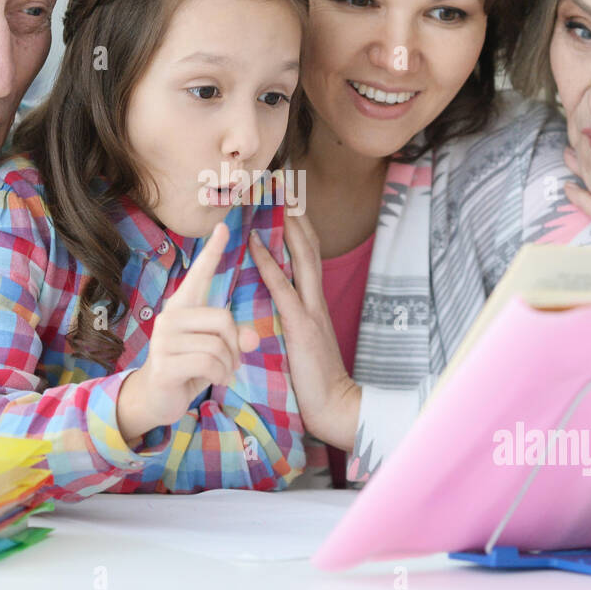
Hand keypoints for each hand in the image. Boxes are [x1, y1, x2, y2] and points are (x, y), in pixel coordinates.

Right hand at [117, 222, 258, 442]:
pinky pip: (208, 363)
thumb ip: (236, 338)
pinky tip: (213, 380)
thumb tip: (253, 338)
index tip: (224, 226)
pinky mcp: (164, 363)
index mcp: (183, 306)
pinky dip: (220, 375)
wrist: (158, 398)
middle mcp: (170, 317)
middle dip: (235, 345)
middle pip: (223, 318)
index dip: (213, 251)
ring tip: (222, 373)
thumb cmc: (190, 366)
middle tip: (231, 362)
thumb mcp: (217, 349)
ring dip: (228, 364)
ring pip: (218, 344)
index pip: (199, 274)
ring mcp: (163, 339)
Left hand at [248, 213, 359, 449]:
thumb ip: (292, 318)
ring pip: (302, 258)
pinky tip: (256, 245)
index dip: (299, 226)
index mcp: (315, 301)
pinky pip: (283, 288)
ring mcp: (310, 310)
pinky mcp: (301, 325)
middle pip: (309, 246)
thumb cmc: (314, 379)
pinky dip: (269, 263)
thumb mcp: (302, 341)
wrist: (334, 405)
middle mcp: (316, 298)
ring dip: (287, 227)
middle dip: (296, 214)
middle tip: (284, 185)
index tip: (288, 200)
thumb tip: (274, 302)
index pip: (309, 254)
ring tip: (275, 200)